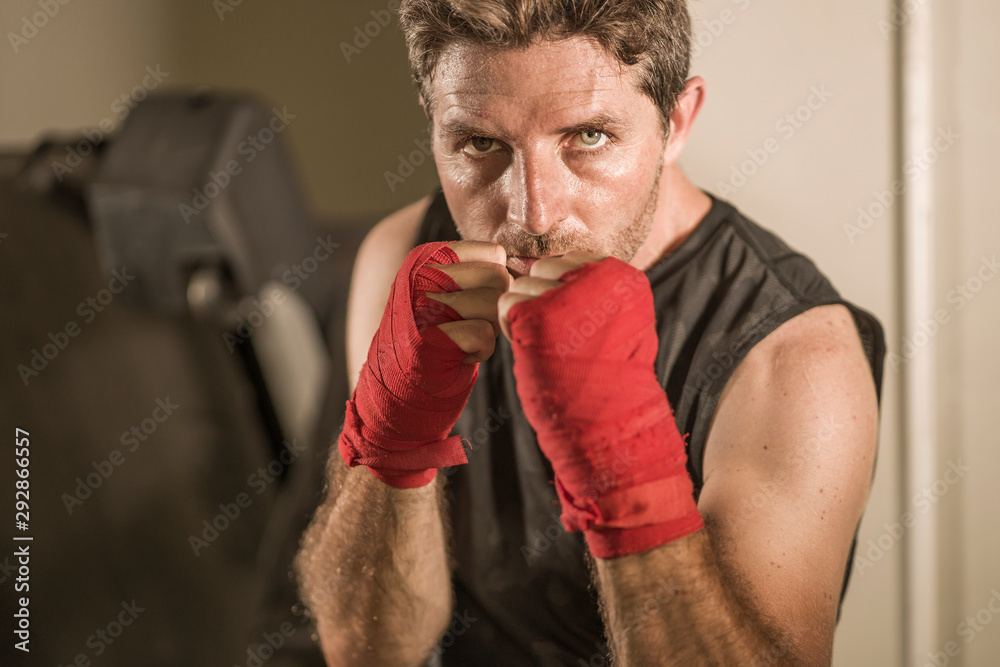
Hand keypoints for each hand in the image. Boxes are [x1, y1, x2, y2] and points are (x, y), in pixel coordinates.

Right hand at [338, 240, 508, 488]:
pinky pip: (483, 335)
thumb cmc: (441, 335)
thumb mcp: (454, 291)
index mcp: (427, 258)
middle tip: (471, 324)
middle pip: (499, 278)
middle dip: (496, 307)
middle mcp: (420, 275)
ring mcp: (421, 306)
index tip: (474, 301)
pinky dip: (479, 351)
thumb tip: (525, 266)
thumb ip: (482, 271)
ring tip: (462, 339)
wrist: (405, 385)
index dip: (497, 284)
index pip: (493, 254)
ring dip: (489, 330)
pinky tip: (457, 355)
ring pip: (493, 305)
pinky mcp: (427, 339)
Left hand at [499, 252, 703, 557]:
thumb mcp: (612, 319)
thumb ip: (582, 285)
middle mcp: (599, 278)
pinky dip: (511, 329)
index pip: (570, 260)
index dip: (559, 292)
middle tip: (559, 340)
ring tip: (549, 348)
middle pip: (542, 269)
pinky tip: (533, 351)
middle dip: (539, 301)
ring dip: (523, 317)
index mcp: (622, 276)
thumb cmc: (606, 375)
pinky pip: (506, 305)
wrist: (608, 423)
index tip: (574, 326)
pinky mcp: (538, 315)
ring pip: (520, 286)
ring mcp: (567, 295)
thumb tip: (520, 260)